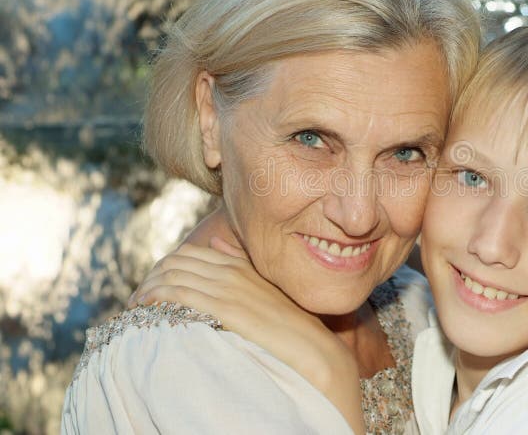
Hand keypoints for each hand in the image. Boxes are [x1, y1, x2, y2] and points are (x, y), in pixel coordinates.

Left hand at [129, 239, 365, 433]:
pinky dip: (158, 299)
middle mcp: (232, 272)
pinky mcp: (229, 311)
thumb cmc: (294, 331)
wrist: (320, 354)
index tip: (148, 294)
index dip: (161, 271)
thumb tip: (218, 245)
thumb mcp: (269, 294)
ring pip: (173, 277)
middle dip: (149, 280)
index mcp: (240, 266)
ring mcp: (230, 290)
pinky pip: (183, 295)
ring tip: (135, 312)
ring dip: (147, 291)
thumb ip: (244, 267)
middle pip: (174, 263)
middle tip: (136, 304)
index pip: (186, 255)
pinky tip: (147, 313)